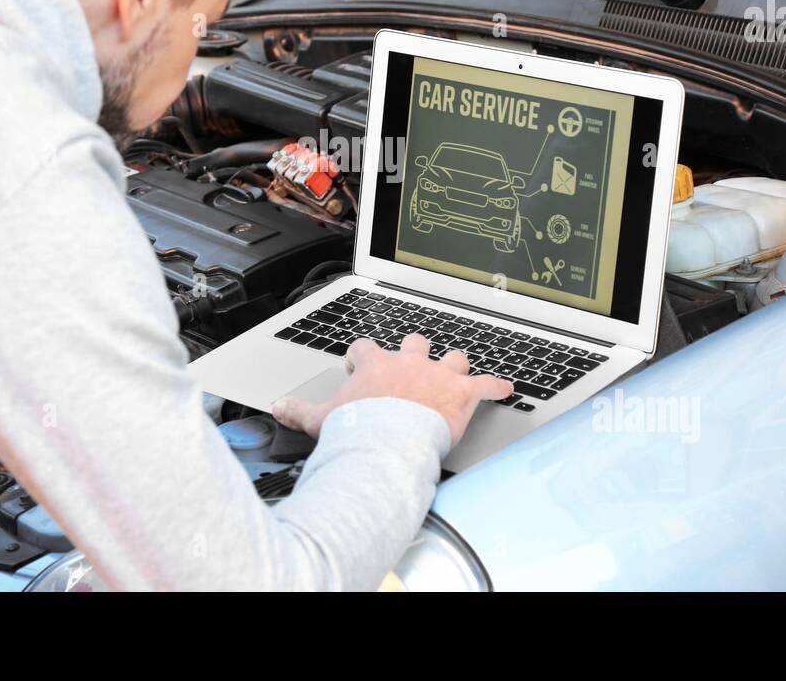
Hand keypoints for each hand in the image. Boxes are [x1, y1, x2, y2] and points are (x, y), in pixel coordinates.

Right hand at [273, 333, 512, 444]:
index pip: (365, 347)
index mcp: (376, 365)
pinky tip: (507, 388)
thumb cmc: (358, 430)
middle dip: (415, 351)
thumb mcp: (320, 418)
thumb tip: (278, 406)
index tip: (359, 362)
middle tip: (413, 361)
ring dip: (456, 365)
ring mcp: (438, 375)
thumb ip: (299, 410)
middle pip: (415, 343)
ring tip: (458, 371)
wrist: (389, 442)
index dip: (362, 354)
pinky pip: (487, 384)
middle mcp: (409, 362)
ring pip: (453, 357)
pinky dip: (497, 387)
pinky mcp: (462, 393)